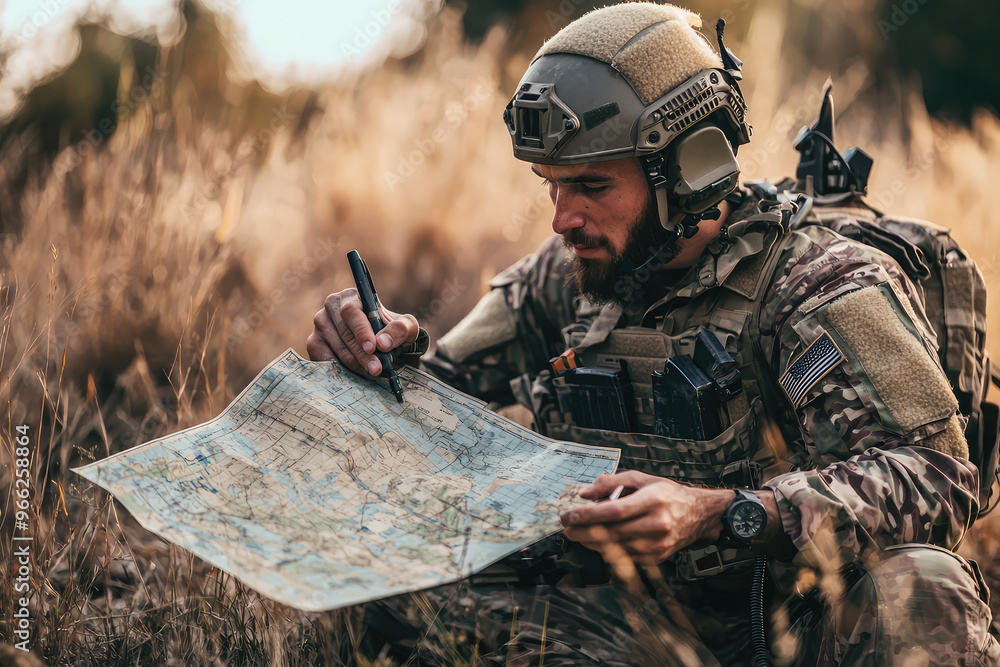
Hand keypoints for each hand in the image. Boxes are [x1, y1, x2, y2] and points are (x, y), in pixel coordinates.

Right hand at [306, 288, 419, 376]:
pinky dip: (339, 368)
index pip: (351, 311)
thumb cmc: (392, 330)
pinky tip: (354, 373)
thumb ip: (400, 329)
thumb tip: (383, 342)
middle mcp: (332, 307)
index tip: (373, 347)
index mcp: (352, 296)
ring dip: (354, 363)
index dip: (361, 330)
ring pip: (336, 348)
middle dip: (361, 353)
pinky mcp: (314, 342)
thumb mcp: (406, 327)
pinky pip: (322, 358)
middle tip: (376, 368)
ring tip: (371, 371)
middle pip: (344, 332)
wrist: (382, 344)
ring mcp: (320, 324)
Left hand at [559, 470, 731, 564]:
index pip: (615, 511)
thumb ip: (612, 482)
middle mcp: (656, 524)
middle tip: (566, 528)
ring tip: (577, 534)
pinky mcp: (656, 557)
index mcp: (653, 500)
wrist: (698, 515)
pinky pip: (624, 556)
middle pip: (612, 532)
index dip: (589, 515)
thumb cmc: (668, 494)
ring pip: (616, 548)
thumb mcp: (642, 479)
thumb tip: (585, 493)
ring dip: (591, 542)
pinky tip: (596, 541)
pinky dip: (607, 550)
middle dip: (583, 531)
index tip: (570, 515)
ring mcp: (657, 544)